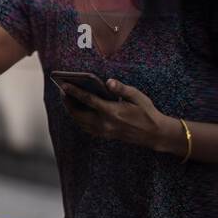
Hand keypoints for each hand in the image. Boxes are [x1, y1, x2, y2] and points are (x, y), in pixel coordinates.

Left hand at [59, 78, 183, 153]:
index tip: (63, 85)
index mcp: (112, 112)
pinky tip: (77, 110)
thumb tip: (108, 81)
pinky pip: (85, 128)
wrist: (154, 134)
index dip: (74, 92)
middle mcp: (105, 123)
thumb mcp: (137, 97)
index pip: (88, 100)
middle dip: (68, 101)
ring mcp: (104, 131)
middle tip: (63, 90)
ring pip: (79, 122)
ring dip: (71, 110)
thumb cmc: (146, 112)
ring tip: (67, 99)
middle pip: (78, 113)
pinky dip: (78, 119)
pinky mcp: (105, 135)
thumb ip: (121, 89)